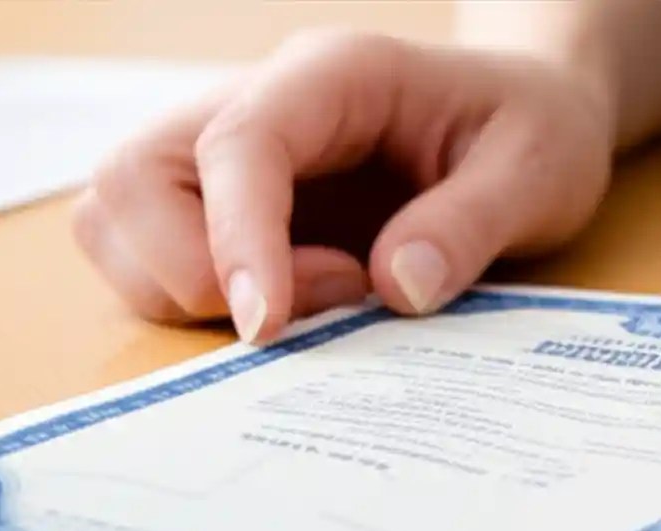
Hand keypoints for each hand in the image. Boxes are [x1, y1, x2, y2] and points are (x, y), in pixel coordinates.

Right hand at [73, 29, 612, 342]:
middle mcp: (264, 103)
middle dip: (194, 270)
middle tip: (326, 301)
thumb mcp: (537, 171)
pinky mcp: (233, 204)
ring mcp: (237, 156)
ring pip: (123, 217)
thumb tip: (394, 288)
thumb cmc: (534, 130)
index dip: (235, 238)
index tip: (268, 326)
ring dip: (188, 288)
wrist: (529, 120)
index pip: (237, 143)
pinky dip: (200, 298)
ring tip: (324, 299)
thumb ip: (470, 224)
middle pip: (135, 177)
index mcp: (334, 75)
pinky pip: (156, 252)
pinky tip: (302, 302)